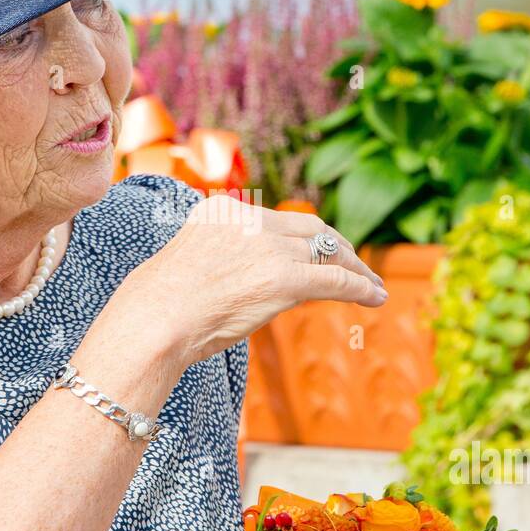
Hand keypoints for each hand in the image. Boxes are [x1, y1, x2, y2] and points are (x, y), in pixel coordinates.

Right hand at [114, 196, 387, 366]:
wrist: (155, 319)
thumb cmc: (159, 309)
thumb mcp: (190, 267)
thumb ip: (221, 262)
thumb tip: (247, 284)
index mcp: (222, 211)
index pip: (275, 222)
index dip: (301, 238)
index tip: (314, 252)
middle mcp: (250, 220)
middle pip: (308, 227)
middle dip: (335, 246)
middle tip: (353, 263)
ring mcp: (269, 247)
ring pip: (327, 252)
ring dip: (354, 269)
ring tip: (372, 284)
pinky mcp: (286, 277)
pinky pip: (336, 280)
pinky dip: (360, 287)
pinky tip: (374, 298)